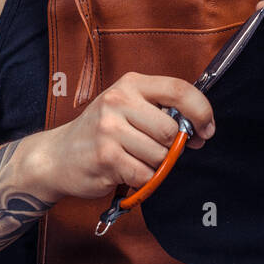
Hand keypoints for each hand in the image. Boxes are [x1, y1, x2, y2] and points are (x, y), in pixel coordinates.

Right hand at [31, 72, 214, 201]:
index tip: (206, 130)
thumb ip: (159, 110)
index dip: (201, 111)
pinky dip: (142, 179)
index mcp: (130, 84)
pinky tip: (125, 170)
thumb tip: (198, 128)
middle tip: (158, 150)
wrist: (57, 156)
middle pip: (172, 130)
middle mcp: (118, 101)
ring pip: (160, 155)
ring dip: (155, 165)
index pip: (179, 90)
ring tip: (134, 158)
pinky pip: (145, 175)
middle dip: (172, 147)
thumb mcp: (126, 106)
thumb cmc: (100, 131)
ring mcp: (110, 129)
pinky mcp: (106, 157)